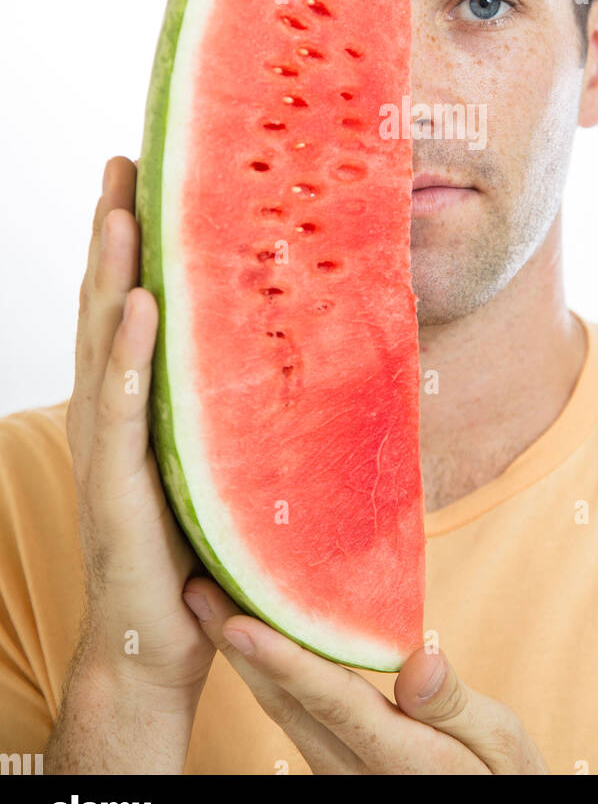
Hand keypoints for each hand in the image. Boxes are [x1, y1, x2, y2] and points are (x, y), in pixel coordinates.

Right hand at [65, 155, 215, 705]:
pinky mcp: (119, 486)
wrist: (157, 643)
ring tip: (124, 206)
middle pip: (104, 302)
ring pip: (104, 342)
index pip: (127, 301)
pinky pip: (124, 409)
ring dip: (112, 271)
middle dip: (113, 230)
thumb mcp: (214, 454)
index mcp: (133, 400)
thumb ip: (228, 400)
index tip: (148, 170)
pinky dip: (128, 354)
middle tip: (124, 160)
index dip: (132, 239)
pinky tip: (139, 305)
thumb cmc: (191, 548)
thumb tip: (287, 339)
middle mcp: (109, 411)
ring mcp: (107, 446)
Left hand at [183, 577, 550, 773]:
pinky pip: (293, 717)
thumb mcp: (503, 749)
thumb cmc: (505, 781)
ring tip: (209, 599)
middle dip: (237, 645)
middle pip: (286, 703)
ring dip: (243, 657)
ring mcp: (337, 775)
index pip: (333, 702)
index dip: (284, 661)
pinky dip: (269, 674)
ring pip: (281, 710)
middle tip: (196, 588)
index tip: (238, 623)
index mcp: (400, 760)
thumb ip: (457, 707)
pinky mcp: (333, 769)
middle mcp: (354, 772)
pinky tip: (253, 638)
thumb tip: (420, 661)